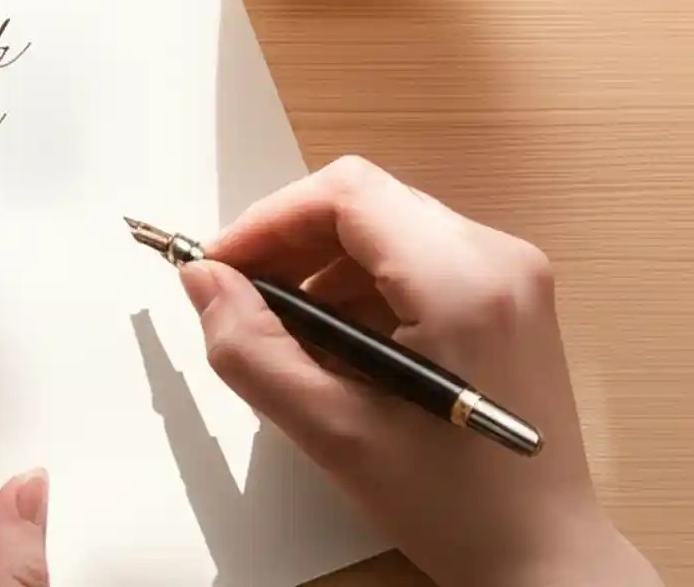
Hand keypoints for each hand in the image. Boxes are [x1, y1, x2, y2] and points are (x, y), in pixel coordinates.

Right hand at [180, 156, 662, 586]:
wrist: (544, 556)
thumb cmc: (452, 506)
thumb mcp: (332, 430)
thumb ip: (252, 349)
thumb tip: (202, 281)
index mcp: (462, 280)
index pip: (347, 194)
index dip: (268, 220)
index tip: (219, 268)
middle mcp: (496, 257)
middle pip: (365, 204)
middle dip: (289, 242)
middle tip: (239, 298)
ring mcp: (509, 274)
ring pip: (385, 229)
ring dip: (320, 268)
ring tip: (285, 334)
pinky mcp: (506, 296)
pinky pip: (413, 259)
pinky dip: (358, 287)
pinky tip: (337, 345)